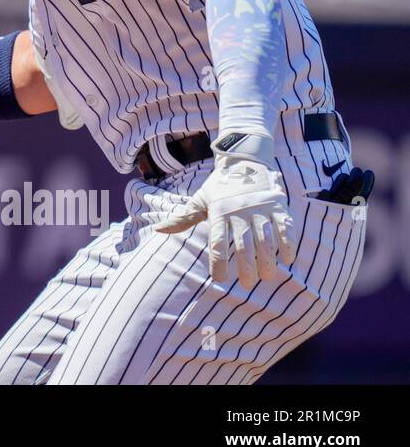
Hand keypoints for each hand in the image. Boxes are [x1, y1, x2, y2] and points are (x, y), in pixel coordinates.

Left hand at [153, 132, 295, 287]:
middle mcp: (240, 212)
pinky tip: (286, 258)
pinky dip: (287, 242)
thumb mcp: (200, 200)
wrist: (243, 163)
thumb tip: (158, 230)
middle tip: (248, 284)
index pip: (217, 242)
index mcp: (219, 213)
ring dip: (267, 259)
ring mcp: (260, 209)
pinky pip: (285, 227)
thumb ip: (183, 218)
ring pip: (265, 238)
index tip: (220, 279)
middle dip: (246, 266)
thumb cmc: (219, 188)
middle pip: (243, 244)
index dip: (219, 262)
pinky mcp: (277, 206)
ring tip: (266, 277)